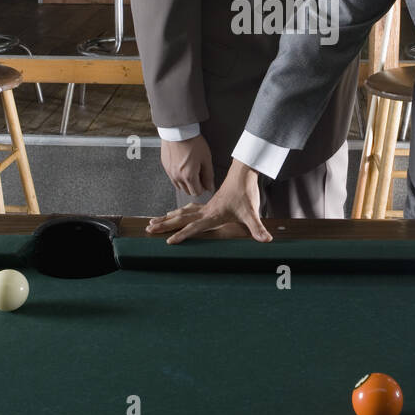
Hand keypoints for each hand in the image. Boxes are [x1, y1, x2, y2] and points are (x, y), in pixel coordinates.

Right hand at [146, 160, 270, 243]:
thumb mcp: (252, 212)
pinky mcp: (209, 203)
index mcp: (213, 214)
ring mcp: (206, 206)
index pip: (194, 227)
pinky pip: (189, 209)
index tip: (168, 241)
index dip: (182, 235)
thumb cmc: (246, 192)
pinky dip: (179, 213)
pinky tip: (176, 214)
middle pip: (181, 218)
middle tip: (148, 229)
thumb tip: (265, 239)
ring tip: (154, 222)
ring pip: (182, 213)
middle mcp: (206, 210)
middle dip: (164, 224)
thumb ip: (257, 227)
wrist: (243, 173)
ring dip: (168, 218)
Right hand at [160, 135, 213, 195]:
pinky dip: (178, 175)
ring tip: (191, 169)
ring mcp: (170, 172)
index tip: (205, 182)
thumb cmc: (193, 142)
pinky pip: (172, 177)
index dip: (203, 188)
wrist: (178, 131)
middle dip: (194, 186)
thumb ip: (208, 175)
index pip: (196, 192)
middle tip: (199, 175)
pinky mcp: (165, 166)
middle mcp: (177, 177)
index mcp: (188, 176)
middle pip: (187, 191)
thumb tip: (210, 186)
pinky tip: (183, 165)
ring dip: (186, 182)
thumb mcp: (206, 158)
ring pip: (179, 185)